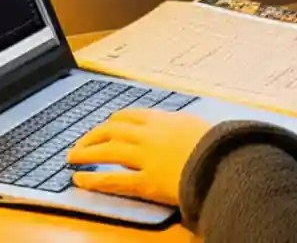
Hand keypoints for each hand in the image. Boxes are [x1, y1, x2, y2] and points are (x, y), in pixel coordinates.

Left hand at [67, 108, 214, 205]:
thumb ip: (184, 126)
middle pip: (113, 130)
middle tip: (80, 143)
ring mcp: (146, 157)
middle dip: (93, 135)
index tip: (105, 125)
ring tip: (72, 158)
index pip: (130, 115)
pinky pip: (114, 180)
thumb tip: (181, 128)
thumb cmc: (221, 144)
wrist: (225, 161)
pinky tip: (80, 180)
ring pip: (108, 151)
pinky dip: (94, 180)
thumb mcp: (201, 126)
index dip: (113, 121)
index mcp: (164, 119)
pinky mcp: (146, 181)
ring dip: (86, 153)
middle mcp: (150, 134)